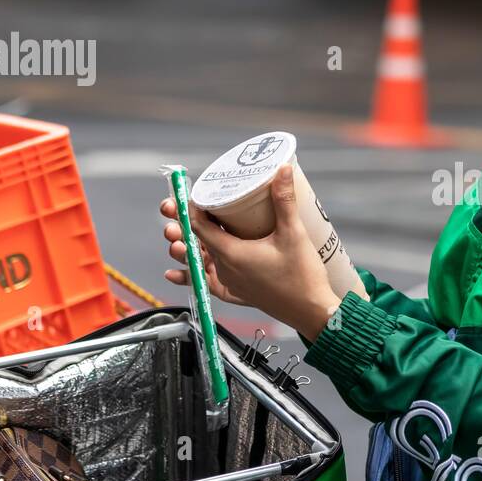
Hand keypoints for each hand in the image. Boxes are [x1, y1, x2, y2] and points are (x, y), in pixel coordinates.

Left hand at [160, 165, 342, 340]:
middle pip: (194, 243)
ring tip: (172, 236)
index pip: (199, 227)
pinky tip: (174, 273)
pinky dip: (190, 276)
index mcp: (232, 254)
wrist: (312, 311)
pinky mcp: (238, 293)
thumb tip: (283, 169)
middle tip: (169, 209)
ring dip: (185, 247)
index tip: (187, 194)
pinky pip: (207, 284)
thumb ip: (284, 200)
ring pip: (197, 262)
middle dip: (180, 225)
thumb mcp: (293, 233)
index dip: (189, 209)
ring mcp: (230, 282)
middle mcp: (225, 270)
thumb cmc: (303, 276)